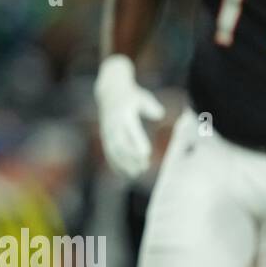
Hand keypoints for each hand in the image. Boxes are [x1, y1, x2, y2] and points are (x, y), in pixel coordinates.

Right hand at [94, 54, 165, 178]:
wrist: (109, 91)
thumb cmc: (131, 96)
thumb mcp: (142, 97)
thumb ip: (151, 106)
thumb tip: (159, 114)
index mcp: (124, 113)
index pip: (131, 130)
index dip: (137, 142)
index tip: (146, 154)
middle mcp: (114, 124)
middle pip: (121, 144)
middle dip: (131, 158)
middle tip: (144, 168)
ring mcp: (108, 131)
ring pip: (114, 151)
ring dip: (123, 164)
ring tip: (135, 174)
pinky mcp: (105, 136)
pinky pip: (109, 152)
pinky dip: (115, 164)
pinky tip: (123, 174)